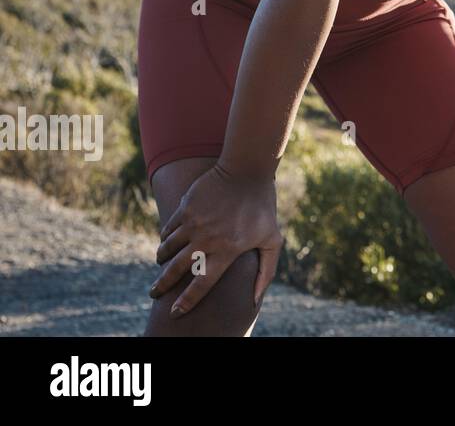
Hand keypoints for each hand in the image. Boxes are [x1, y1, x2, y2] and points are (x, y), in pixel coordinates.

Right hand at [150, 162, 283, 317]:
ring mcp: (194, 223)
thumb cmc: (262, 208)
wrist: (247, 170)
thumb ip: (265, 272)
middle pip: (177, 270)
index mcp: (227, 250)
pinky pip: (168, 229)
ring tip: (161, 265)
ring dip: (162, 259)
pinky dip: (165, 238)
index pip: (202, 284)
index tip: (175, 313)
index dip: (187, 301)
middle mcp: (207, 239)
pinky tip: (167, 241)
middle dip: (162, 285)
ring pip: (168, 249)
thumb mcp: (272, 240)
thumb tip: (255, 301)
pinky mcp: (185, 208)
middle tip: (154, 294)